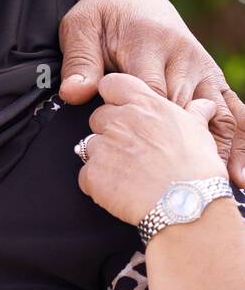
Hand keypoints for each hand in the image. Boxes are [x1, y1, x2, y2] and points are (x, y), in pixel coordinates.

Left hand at [58, 0, 243, 184]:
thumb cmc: (101, 16)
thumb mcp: (80, 29)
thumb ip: (79, 62)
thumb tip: (75, 94)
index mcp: (150, 43)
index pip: (150, 91)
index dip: (145, 125)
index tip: (140, 156)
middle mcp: (183, 56)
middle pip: (185, 107)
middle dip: (185, 145)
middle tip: (182, 184)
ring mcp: (203, 67)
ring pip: (218, 111)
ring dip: (225, 147)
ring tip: (232, 183)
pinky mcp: (212, 77)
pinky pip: (232, 108)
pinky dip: (240, 138)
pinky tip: (241, 171)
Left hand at [78, 73, 226, 225]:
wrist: (187, 206)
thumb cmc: (197, 169)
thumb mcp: (199, 133)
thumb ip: (193, 114)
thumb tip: (202, 105)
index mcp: (144, 105)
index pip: (112, 83)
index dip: (114, 96)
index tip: (121, 108)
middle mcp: (119, 120)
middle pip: (98, 117)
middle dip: (110, 132)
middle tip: (133, 151)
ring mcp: (102, 146)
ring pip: (90, 145)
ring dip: (104, 158)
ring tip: (130, 173)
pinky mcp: (92, 172)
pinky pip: (86, 174)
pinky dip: (98, 183)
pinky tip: (120, 190)